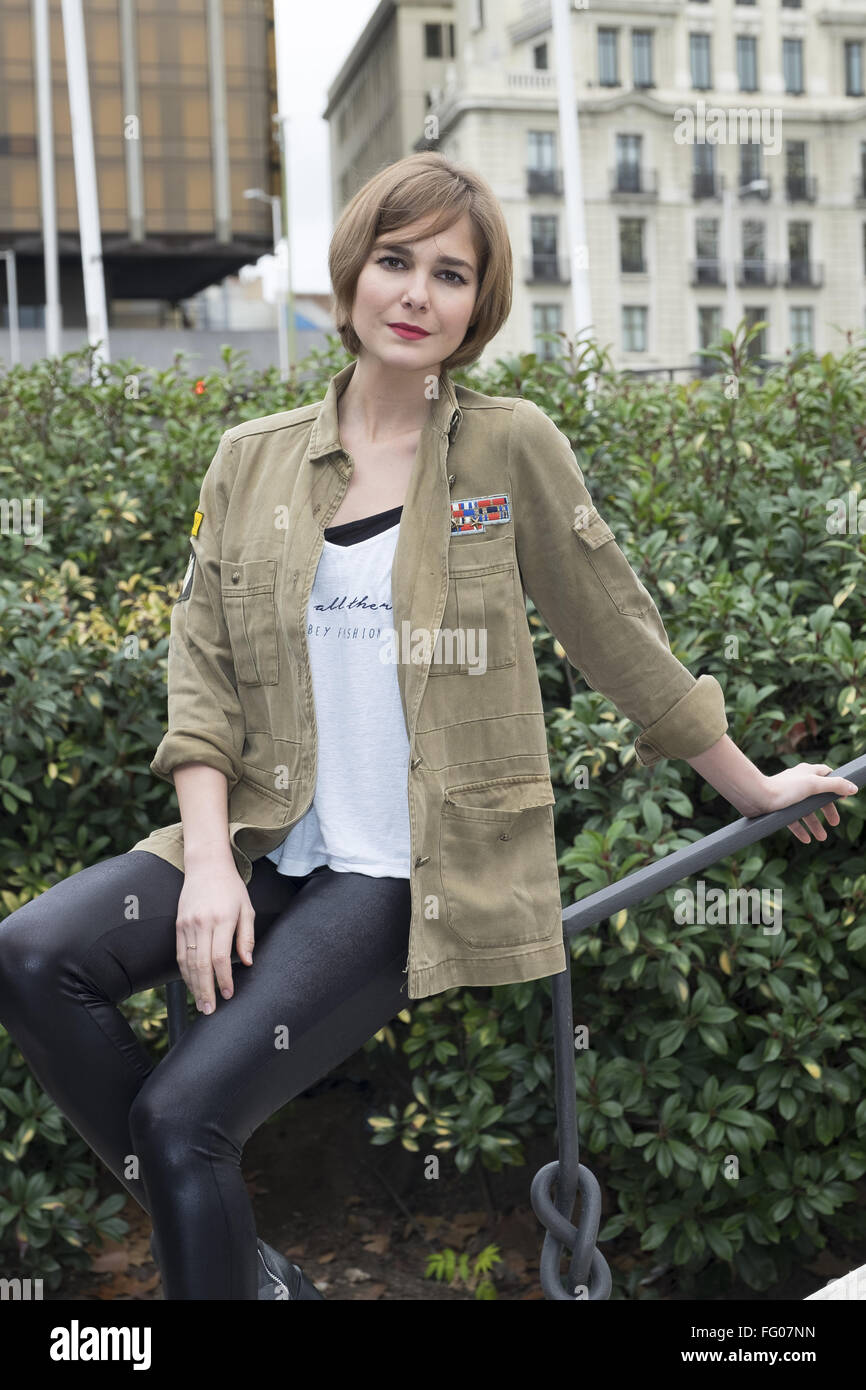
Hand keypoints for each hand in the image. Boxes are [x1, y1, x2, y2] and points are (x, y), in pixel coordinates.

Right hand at [175, 859, 255, 1013]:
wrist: (206, 866)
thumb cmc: (231, 888)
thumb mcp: (247, 909)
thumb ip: (246, 937)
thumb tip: (247, 963)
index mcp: (221, 919)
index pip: (219, 957)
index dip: (223, 979)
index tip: (228, 994)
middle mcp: (201, 923)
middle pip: (200, 964)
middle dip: (205, 990)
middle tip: (209, 1010)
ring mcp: (187, 925)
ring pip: (187, 962)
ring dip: (193, 985)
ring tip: (200, 1002)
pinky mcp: (178, 925)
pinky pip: (180, 954)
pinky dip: (184, 972)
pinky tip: (191, 984)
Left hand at [756, 764, 858, 843]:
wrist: (755, 797)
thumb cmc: (783, 788)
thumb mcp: (813, 785)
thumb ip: (835, 786)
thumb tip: (853, 788)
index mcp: (808, 772)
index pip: (827, 774)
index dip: (836, 785)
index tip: (843, 798)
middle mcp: (799, 782)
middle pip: (818, 796)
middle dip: (827, 810)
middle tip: (834, 823)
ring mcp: (789, 796)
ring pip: (805, 810)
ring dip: (815, 824)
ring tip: (822, 838)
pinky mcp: (779, 807)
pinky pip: (792, 819)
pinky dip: (800, 829)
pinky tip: (806, 839)